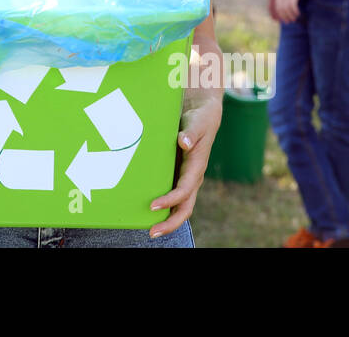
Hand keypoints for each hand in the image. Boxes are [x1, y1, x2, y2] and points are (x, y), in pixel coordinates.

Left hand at [148, 96, 220, 236]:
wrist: (203, 115)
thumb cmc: (201, 119)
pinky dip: (162, 205)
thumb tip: (184, 142)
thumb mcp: (198, 122)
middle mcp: (192, 178)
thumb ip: (191, 132)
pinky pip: (171, 195)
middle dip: (169, 223)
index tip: (153, 206)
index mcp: (197, 168)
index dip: (169, 201)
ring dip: (165, 219)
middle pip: (184, 208)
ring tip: (147, 228)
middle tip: (151, 232)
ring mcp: (185, 179)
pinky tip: (145, 208)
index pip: (184, 191)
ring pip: (178, 206)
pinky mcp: (177, 175)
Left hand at [273, 0, 310, 21]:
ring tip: (294, 19)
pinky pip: (292, 7)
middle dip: (284, 17)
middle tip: (289, 22)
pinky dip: (294, 12)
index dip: (279, 14)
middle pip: (280, 9)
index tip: (283, 20)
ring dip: (290, 16)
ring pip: (286, 9)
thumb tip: (288, 2)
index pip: (276, 6)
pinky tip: (298, 14)